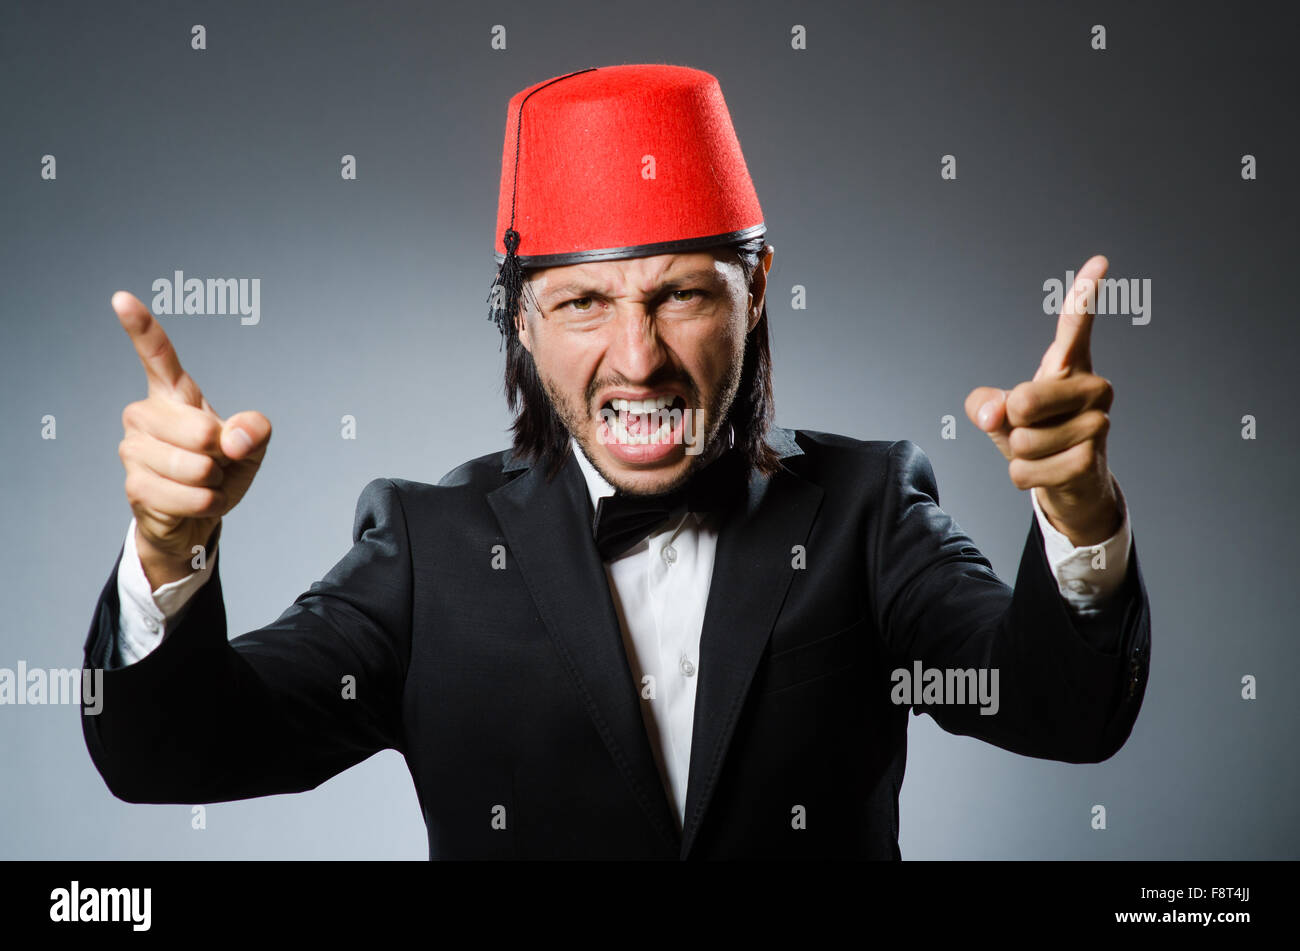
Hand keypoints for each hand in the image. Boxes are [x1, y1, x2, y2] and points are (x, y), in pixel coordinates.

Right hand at [113, 291, 271, 586]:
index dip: (141, 328)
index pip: (157, 356)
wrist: (198, 516)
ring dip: (215, 482)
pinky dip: (205, 503)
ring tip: (205, 481)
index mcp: (175, 394)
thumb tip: (232, 436)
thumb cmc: (222, 470)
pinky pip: (184, 495)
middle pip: (200, 430)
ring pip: (195, 466)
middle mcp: (145, 414)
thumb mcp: (251, 446)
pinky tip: (198, 500)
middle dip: (222, 454)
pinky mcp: (134, 484)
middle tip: (216, 461)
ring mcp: (134, 449)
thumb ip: (254, 430)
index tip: (121, 298)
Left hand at [964, 255, 1120, 546]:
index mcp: (1069, 368)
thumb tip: (993, 413)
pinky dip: (1025, 476)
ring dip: (1018, 454)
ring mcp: (1099, 423)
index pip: (1075, 328)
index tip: (1098, 262)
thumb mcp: (997, 414)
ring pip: (1024, 441)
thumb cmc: (1035, 437)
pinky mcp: (1092, 459)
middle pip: (1026, 400)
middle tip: (1026, 427)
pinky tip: (1047, 472)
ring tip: (1040, 452)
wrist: (1068, 484)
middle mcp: (1093, 388)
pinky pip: (1029, 470)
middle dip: (1011, 420)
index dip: (1084, 296)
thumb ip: (983, 404)